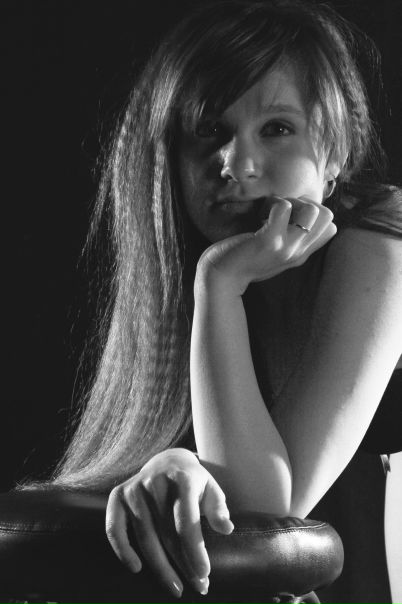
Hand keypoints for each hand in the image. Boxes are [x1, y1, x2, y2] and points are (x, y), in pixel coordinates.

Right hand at [105, 448, 233, 597]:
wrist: (167, 461)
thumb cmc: (193, 482)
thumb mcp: (211, 489)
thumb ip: (218, 508)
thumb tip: (227, 529)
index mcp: (182, 478)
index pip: (187, 520)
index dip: (195, 549)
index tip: (204, 574)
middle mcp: (155, 481)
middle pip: (167, 533)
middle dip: (184, 564)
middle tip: (198, 587)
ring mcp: (134, 488)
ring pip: (146, 537)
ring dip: (161, 567)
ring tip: (176, 587)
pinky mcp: (118, 495)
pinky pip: (115, 528)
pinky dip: (123, 550)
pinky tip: (136, 568)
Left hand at [196, 196, 336, 294]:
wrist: (221, 277)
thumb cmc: (244, 260)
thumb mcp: (275, 254)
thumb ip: (291, 240)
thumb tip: (305, 214)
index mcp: (301, 254)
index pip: (331, 228)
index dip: (314, 213)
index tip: (290, 216)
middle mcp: (298, 253)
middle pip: (327, 216)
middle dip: (306, 203)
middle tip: (282, 210)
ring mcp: (286, 248)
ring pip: (312, 210)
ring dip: (292, 201)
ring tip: (272, 211)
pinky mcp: (269, 241)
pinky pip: (283, 207)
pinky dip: (272, 202)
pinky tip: (260, 214)